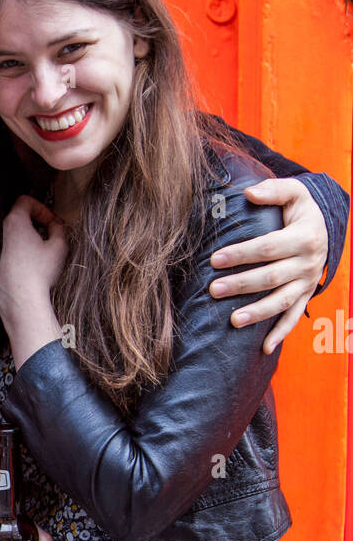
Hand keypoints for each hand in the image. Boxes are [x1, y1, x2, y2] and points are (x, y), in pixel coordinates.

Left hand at [0, 195, 67, 325]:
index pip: (25, 200)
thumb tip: (56, 226)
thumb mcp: (59, 246)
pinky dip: (15, 254)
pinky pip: (3, 252)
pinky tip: (27, 267)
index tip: (50, 222)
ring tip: (38, 254)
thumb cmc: (39, 274)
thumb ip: (59, 228)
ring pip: (10, 236)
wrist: (21, 301)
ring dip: (25, 240)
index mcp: (14, 222)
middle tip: (47, 237)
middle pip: (17, 218)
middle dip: (34, 224)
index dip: (41, 208)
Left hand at [208, 178, 326, 353]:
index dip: (242, 253)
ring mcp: (306, 283)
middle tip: (214, 289)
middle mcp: (307, 264)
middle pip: (271, 277)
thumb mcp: (295, 192)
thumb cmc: (302, 210)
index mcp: (304, 238)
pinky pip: (293, 318)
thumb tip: (247, 193)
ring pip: (280, 301)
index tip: (215, 259)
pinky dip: (280, 334)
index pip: (268, 247)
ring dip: (257, 313)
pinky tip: (265, 349)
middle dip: (242, 284)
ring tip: (233, 320)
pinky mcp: (304, 296)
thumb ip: (273, 190)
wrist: (326, 227)